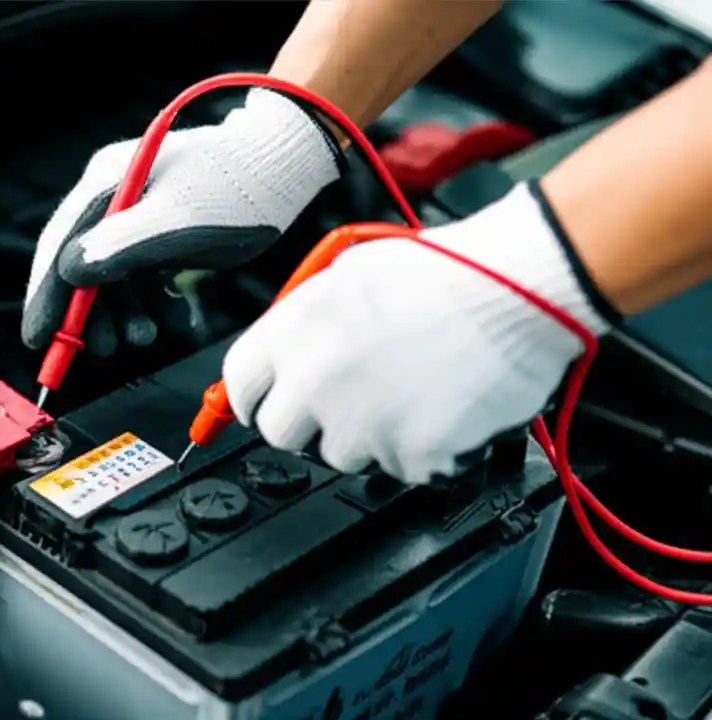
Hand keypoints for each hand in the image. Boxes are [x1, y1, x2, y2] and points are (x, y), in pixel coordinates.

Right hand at [21, 89, 340, 352]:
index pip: (60, 245)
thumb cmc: (240, 185)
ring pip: (110, 275)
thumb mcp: (181, 221)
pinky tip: (170, 317)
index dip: (46, 296)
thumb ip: (123, 247)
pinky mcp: (160, 228)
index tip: (39, 339)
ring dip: (122, 312)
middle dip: (88, 312)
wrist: (287, 165)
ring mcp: (136, 212)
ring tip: (145, 337)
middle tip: (105, 348)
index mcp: (107, 183)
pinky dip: (149, 301)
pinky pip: (139, 274)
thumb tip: (69, 271)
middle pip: (79, 263)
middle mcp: (113, 195)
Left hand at [223, 182, 617, 484]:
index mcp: (295, 330)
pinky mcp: (408, 455)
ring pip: (339, 455)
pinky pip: (398, 468)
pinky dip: (417, 449)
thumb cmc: (446, 271)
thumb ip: (302, 320)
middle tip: (344, 402)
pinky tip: (438, 407)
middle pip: (280, 432)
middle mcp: (316, 380)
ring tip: (407, 391)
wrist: (519, 290)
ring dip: (366, 436)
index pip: (240, 384)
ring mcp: (360, 423)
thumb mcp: (347, 273)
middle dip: (307, 422)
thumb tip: (281, 356)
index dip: (256, 395)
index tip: (268, 402)